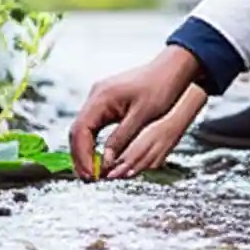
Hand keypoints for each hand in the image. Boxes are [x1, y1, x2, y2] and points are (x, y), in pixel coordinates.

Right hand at [68, 46, 201, 179]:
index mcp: (101, 98)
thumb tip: (104, 163)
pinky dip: (93, 143)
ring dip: (85, 151)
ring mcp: (99, 99)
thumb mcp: (142, 117)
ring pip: (83, 129)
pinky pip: (93, 125)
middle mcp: (95, 97)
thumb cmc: (160, 88)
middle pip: (77, 132)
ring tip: (93, 173)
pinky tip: (100, 157)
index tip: (91, 176)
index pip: (80, 131)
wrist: (171, 70)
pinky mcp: (106, 102)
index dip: (83, 156)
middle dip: (81, 157)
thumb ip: (121, 139)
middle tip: (89, 180)